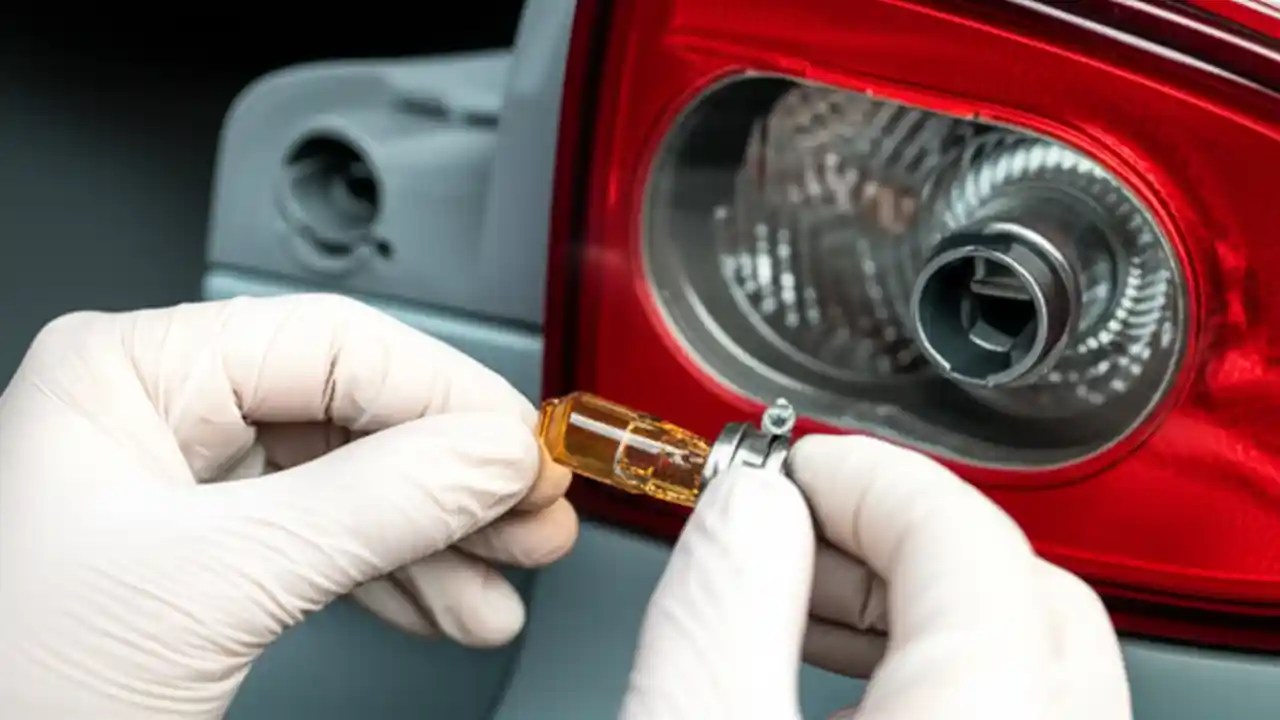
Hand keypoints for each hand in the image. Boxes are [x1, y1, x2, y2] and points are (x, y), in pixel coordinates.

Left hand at [0, 294, 575, 717]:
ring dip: (443, 540)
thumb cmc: (11, 686)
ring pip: (355, 486)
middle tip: (534, 514)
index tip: (522, 450)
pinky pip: (330, 544)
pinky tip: (455, 605)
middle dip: (454, 480)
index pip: (332, 345)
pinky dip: (401, 580)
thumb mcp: (218, 582)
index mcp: (129, 372)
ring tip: (506, 580)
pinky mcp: (207, 554)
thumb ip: (377, 506)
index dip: (445, 397)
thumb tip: (494, 455)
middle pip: (355, 416)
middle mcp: (158, 412)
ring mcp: (184, 485)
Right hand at [619, 434, 1130, 719]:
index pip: (961, 532)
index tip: (780, 464)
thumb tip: (745, 503)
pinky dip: (933, 678)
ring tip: (797, 605)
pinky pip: (1015, 718)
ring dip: (912, 608)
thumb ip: (719, 601)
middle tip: (786, 528)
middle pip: (1016, 589)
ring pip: (1025, 661)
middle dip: (892, 535)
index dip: (857, 471)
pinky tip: (840, 690)